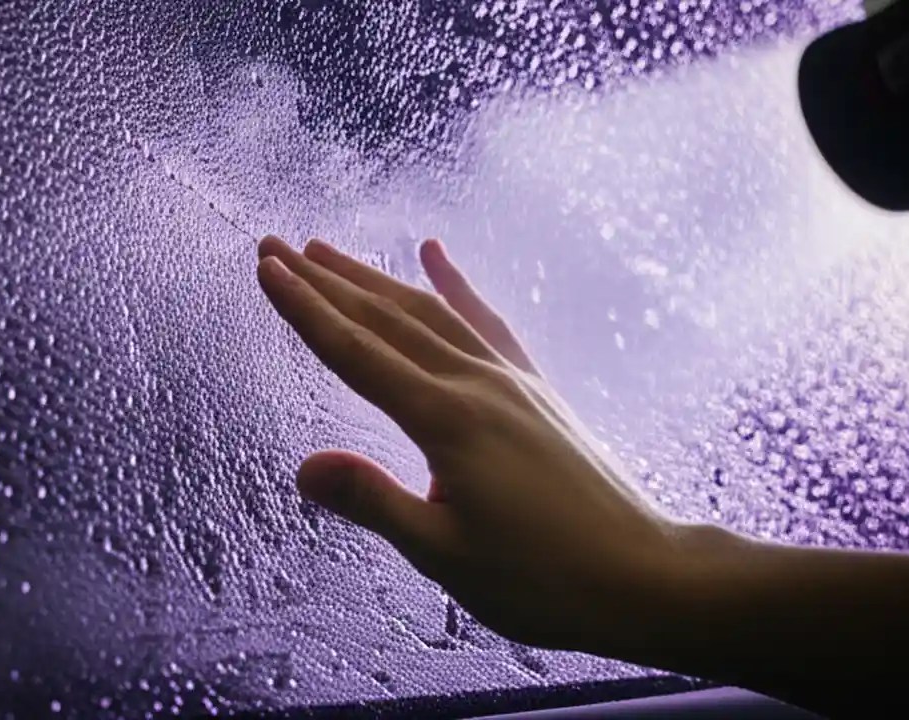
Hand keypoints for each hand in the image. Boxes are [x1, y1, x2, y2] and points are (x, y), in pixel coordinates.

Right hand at [255, 235, 689, 651]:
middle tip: (276, 245)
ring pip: (430, 312)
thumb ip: (374, 502)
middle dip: (327, 281)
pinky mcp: (535, 388)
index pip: (357, 354)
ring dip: (376, 279)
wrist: (642, 574)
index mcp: (447, 421)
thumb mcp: (445, 554)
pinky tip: (438, 257)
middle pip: (387, 319)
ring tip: (331, 251)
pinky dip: (457, 287)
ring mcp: (511, 380)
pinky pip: (487, 323)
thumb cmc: (542, 579)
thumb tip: (304, 467)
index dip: (305, 311)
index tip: (266, 269)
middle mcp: (477, 384)